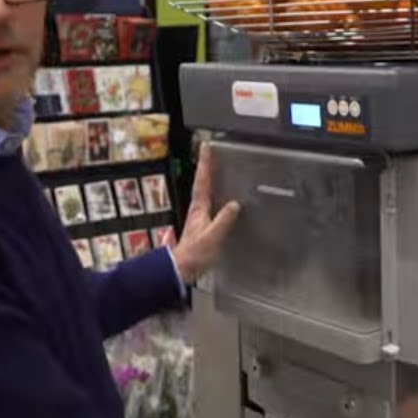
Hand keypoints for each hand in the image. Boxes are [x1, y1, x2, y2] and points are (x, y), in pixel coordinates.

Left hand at [172, 144, 239, 282]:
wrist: (183, 269)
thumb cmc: (196, 254)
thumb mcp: (213, 236)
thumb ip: (224, 220)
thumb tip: (235, 205)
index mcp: (199, 209)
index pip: (203, 181)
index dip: (205, 164)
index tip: (207, 148)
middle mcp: (197, 210)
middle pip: (202, 184)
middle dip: (206, 168)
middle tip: (210, 153)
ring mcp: (198, 218)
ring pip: (204, 193)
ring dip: (208, 180)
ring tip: (216, 170)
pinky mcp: (201, 227)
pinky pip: (209, 205)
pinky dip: (213, 196)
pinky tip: (220, 199)